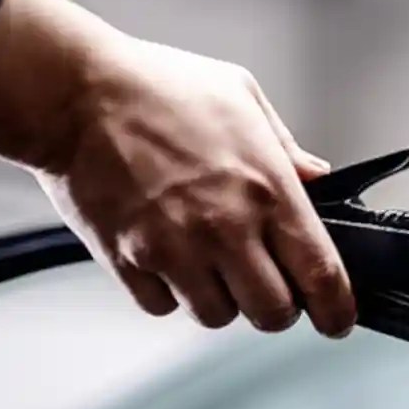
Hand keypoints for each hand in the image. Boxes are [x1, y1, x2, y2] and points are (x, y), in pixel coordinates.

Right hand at [38, 38, 353, 335]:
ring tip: (206, 260)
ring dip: (220, 299)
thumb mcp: (241, 97)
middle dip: (276, 307)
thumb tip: (318, 180)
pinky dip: (167, 293)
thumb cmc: (155, 88)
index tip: (336, 320)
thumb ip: (286, 149)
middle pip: (272, 313)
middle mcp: (225, 228)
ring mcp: (175, 250)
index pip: (320, 274)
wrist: (73, 94)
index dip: (335, 310)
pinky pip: (162, 308)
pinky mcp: (129, 263)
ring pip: (217, 317)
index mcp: (266, 189)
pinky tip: (164, 255)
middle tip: (265, 285)